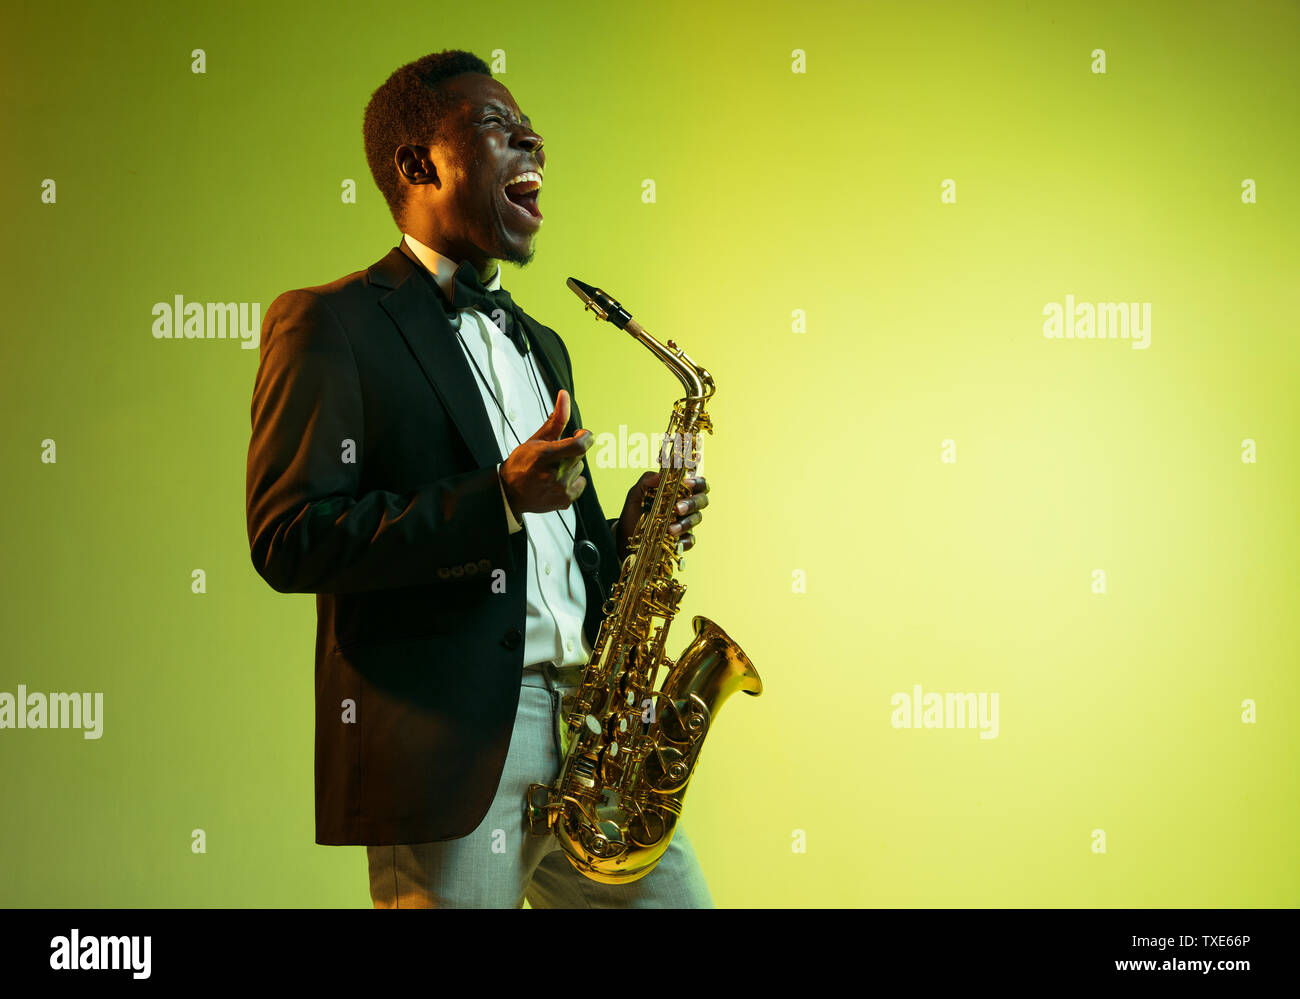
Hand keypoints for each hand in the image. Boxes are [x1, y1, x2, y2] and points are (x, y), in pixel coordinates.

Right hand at [500, 390, 593, 515]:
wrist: (510, 492)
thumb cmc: (521, 463)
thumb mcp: (536, 439)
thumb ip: (556, 419)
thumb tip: (564, 396)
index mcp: (546, 455)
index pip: (580, 445)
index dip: (586, 436)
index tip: (581, 434)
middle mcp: (554, 474)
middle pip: (579, 455)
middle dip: (571, 452)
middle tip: (555, 455)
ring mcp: (560, 489)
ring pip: (579, 469)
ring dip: (570, 467)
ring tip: (552, 471)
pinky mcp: (564, 500)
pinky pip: (581, 484)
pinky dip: (572, 482)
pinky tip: (556, 482)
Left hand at [617, 471, 708, 558]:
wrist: (625, 537)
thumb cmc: (634, 512)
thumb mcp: (635, 495)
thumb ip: (647, 481)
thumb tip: (660, 475)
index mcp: (678, 491)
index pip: (697, 483)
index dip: (697, 481)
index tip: (686, 483)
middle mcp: (686, 505)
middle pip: (702, 500)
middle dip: (692, 503)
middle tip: (678, 508)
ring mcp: (685, 523)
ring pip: (697, 519)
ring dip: (686, 523)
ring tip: (671, 529)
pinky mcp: (682, 540)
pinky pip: (690, 540)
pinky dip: (684, 542)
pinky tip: (675, 543)